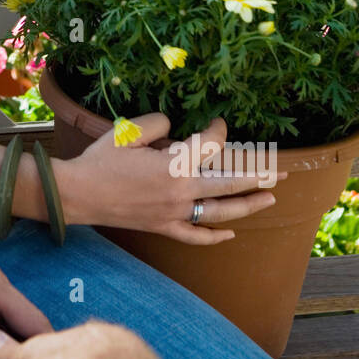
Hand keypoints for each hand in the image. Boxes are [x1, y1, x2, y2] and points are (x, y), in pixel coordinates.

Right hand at [56, 115, 284, 244]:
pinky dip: (214, 236)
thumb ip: (157, 124)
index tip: (219, 123)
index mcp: (174, 164)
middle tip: (281, 169)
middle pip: (230, 182)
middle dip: (258, 173)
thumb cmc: (99, 160)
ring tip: (270, 198)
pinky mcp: (163, 227)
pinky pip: (195, 236)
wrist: (77, 194)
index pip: (210, 145)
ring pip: (221, 211)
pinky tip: (230, 233)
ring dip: (248, 205)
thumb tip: (174, 130)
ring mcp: (174, 213)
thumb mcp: (127, 131)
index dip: (219, 130)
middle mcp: (181, 191)